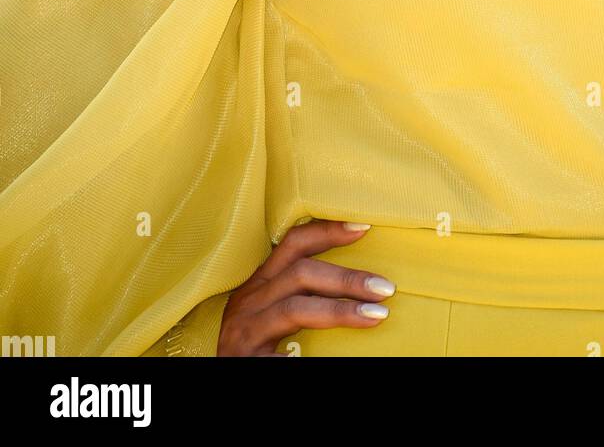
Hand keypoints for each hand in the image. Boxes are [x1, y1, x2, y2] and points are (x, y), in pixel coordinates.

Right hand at [216, 219, 395, 356]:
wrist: (217, 379)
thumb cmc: (258, 344)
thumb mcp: (274, 312)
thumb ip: (304, 294)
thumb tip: (361, 282)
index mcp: (258, 284)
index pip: (293, 244)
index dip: (328, 230)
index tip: (365, 225)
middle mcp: (248, 301)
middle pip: (300, 273)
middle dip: (346, 277)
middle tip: (385, 288)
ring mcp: (244, 332)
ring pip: (294, 308)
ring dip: (340, 309)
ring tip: (376, 315)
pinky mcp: (244, 361)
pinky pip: (277, 355)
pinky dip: (299, 354)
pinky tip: (316, 355)